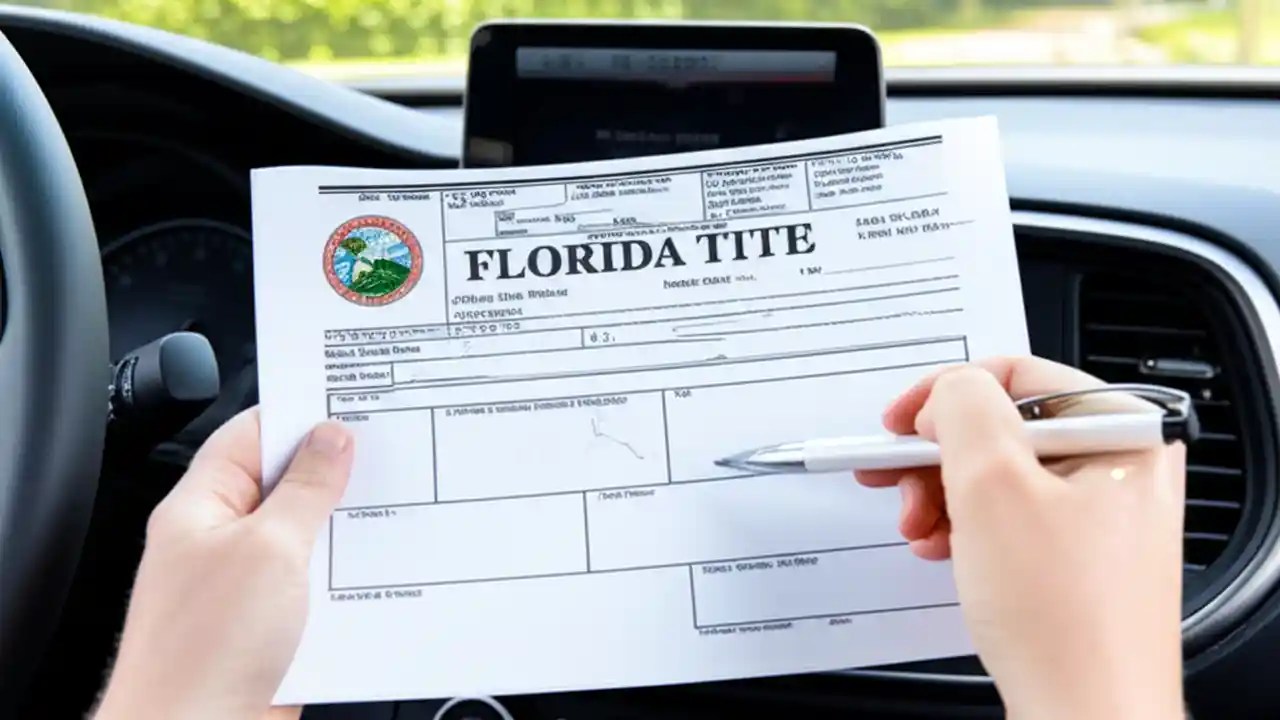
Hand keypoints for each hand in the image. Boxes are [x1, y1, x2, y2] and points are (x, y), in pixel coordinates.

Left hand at [93, 408, 353, 719]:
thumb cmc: (201, 654)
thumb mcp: (268, 549)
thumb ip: (305, 489)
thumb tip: (331, 439)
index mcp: (201, 506)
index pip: (251, 434)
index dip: (301, 413)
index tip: (350, 404)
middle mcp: (220, 540)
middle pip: (285, 483)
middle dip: (335, 472)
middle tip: (383, 457)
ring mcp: (246, 585)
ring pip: (308, 536)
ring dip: (347, 529)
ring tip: (388, 516)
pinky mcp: (272, 626)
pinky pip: (318, 585)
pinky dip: (349, 578)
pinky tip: (377, 574)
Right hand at [857, 357, 1185, 719]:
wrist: (1086, 719)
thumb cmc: (1064, 621)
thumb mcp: (993, 487)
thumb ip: (962, 410)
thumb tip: (947, 391)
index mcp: (1124, 435)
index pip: (1019, 375)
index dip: (945, 395)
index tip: (900, 424)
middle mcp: (1121, 469)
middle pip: (1004, 427)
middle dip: (938, 456)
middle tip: (898, 480)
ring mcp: (1102, 517)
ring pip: (1000, 475)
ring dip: (944, 495)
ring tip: (920, 528)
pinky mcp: (1078, 558)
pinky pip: (1009, 517)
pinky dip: (965, 527)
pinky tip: (943, 549)